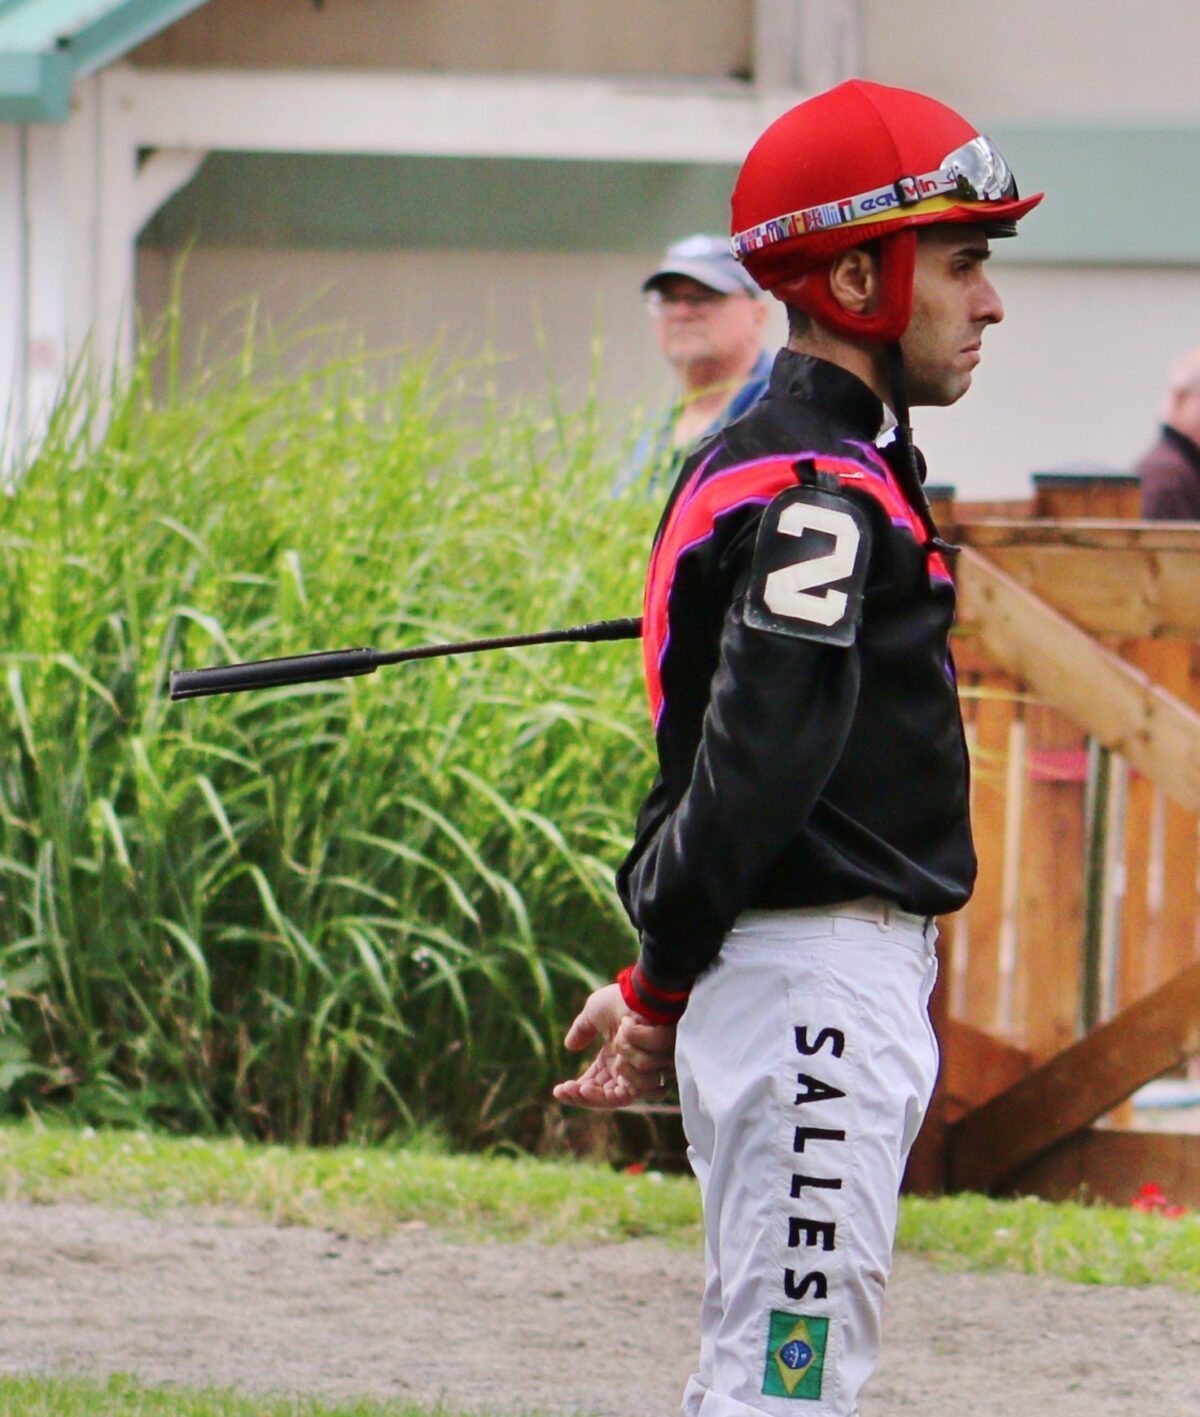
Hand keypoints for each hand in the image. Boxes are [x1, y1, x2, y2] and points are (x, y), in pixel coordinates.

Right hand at [553, 982, 677, 1109]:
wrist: (644, 992)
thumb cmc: (621, 999)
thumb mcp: (593, 1013)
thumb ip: (582, 1030)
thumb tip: (569, 1046)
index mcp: (612, 1063)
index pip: (594, 1089)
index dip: (576, 1094)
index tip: (557, 1090)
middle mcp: (629, 1072)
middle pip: (608, 1100)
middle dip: (585, 1096)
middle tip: (568, 1088)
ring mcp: (644, 1073)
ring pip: (625, 1094)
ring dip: (617, 1073)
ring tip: (613, 1056)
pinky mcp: (659, 1070)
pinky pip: (642, 1083)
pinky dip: (633, 1063)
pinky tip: (623, 1054)